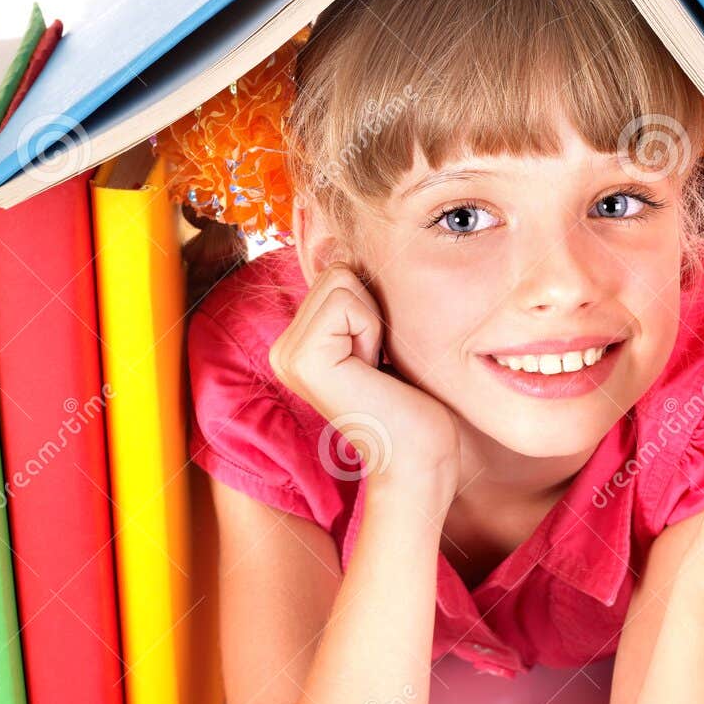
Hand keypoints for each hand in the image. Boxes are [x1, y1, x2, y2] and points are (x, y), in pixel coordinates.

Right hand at [268, 260, 460, 505]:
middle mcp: (282, 347)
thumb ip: (360, 300)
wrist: (420, 458)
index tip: (379, 357)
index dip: (374, 306)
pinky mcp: (303, 359)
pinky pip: (348, 301)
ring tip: (375, 369)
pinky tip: (372, 372)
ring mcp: (287, 354)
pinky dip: (372, 330)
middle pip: (338, 270)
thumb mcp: (381, 337)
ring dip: (374, 321)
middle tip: (378, 364)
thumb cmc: (414, 401)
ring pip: (343, 280)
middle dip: (372, 310)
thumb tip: (354, 246)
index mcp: (298, 342)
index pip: (339, 271)